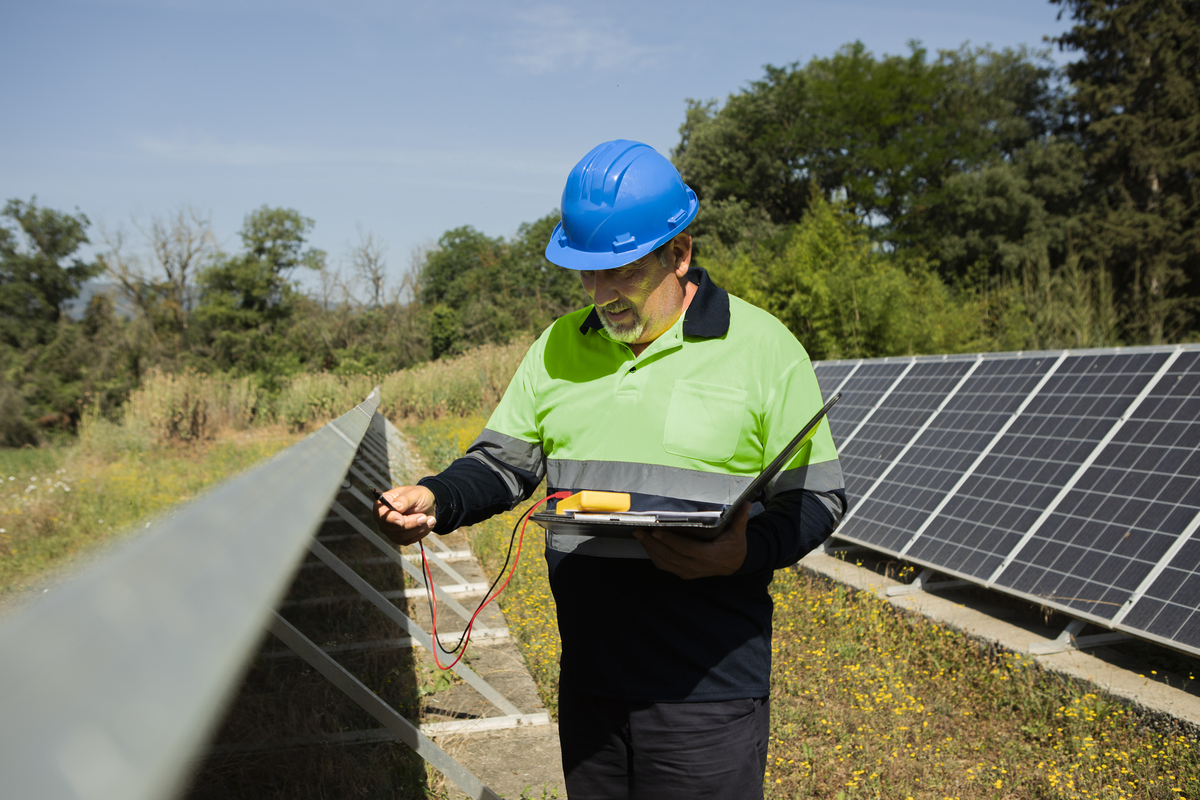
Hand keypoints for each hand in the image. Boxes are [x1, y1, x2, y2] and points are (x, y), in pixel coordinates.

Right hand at [374, 485, 437, 545]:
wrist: (427, 506)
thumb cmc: (419, 496)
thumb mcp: (415, 493)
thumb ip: (405, 500)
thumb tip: (394, 507)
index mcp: (384, 503)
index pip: (380, 513)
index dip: (390, 519)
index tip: (401, 520)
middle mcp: (384, 518)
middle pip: (391, 528)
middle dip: (410, 524)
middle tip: (424, 517)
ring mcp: (390, 529)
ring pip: (401, 536)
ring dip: (418, 528)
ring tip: (428, 518)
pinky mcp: (399, 538)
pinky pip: (408, 540)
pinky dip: (420, 533)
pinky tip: (427, 524)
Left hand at [634, 502, 748, 578]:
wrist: (735, 565)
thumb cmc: (734, 547)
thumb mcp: (738, 533)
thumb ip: (740, 518)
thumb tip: (746, 503)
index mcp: (708, 556)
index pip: (685, 549)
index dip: (670, 541)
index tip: (657, 531)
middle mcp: (696, 566)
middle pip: (669, 556)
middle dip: (652, 543)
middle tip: (640, 530)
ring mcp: (688, 572)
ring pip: (664, 562)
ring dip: (650, 549)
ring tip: (639, 535)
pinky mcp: (684, 573)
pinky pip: (665, 566)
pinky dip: (654, 556)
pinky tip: (647, 545)